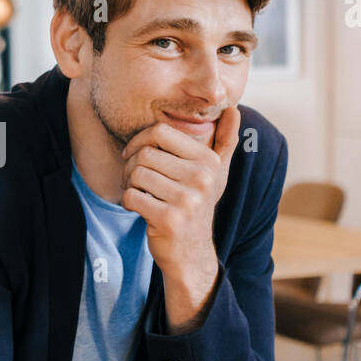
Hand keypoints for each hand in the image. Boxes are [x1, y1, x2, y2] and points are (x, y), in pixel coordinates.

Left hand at [119, 106, 240, 280]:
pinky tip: (137, 208)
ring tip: (137, 192)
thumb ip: (225, 141)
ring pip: (136, 174)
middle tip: (134, 179)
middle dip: (130, 165)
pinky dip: (127, 202)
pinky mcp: (168, 220)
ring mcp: (186, 201)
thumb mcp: (216, 174)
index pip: (161, 131)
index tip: (136, 155)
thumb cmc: (197, 206)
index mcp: (209, 161)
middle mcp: (201, 178)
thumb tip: (233, 109)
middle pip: (145, 153)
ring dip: (128, 184)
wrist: (191, 252)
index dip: (140, 140)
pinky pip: (131, 196)